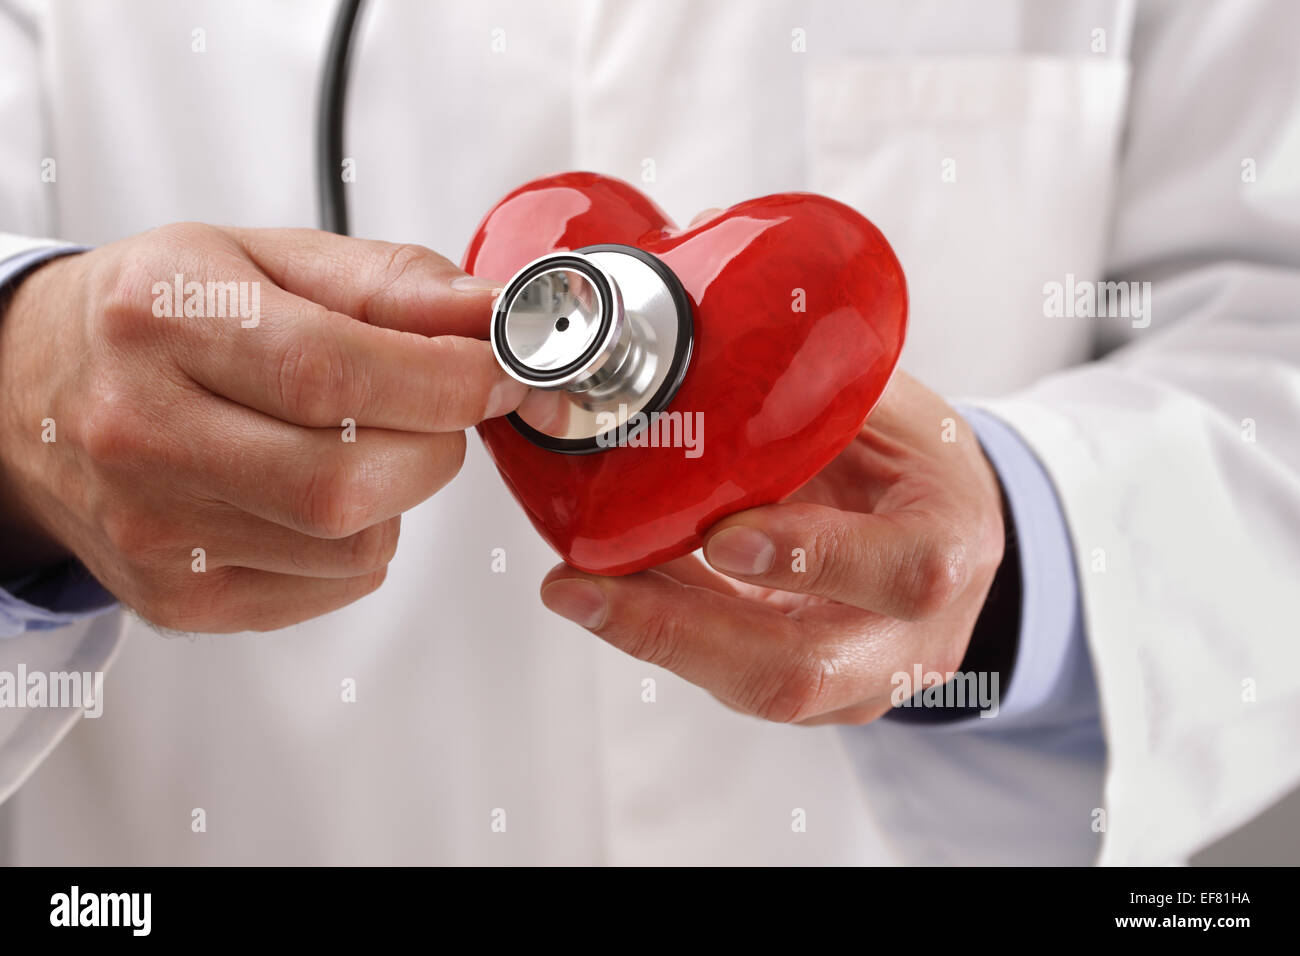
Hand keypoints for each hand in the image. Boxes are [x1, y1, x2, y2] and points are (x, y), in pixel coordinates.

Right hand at [0, 224, 523, 630]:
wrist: (33, 393)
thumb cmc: (158, 316)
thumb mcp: (264, 258)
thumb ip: (387, 283)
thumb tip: (491, 313)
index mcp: (163, 319)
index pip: (332, 373)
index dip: (445, 381)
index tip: (498, 372)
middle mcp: (141, 432)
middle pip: (347, 482)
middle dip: (434, 446)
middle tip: (433, 409)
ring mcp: (154, 532)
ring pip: (354, 546)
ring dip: (399, 495)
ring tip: (357, 442)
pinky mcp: (178, 599)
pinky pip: (333, 588)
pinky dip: (360, 541)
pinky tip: (314, 493)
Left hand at [539, 371, 1005, 724]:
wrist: (947, 527)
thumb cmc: (914, 459)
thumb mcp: (891, 410)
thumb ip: (815, 396)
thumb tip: (699, 344)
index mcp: (951, 545)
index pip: (902, 572)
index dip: (810, 557)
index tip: (722, 534)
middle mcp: (913, 636)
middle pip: (802, 669)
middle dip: (681, 633)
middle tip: (586, 589)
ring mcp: (862, 681)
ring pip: (754, 687)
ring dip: (653, 638)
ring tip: (573, 592)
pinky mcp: (814, 695)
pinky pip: (730, 675)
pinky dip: (664, 633)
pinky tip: (604, 596)